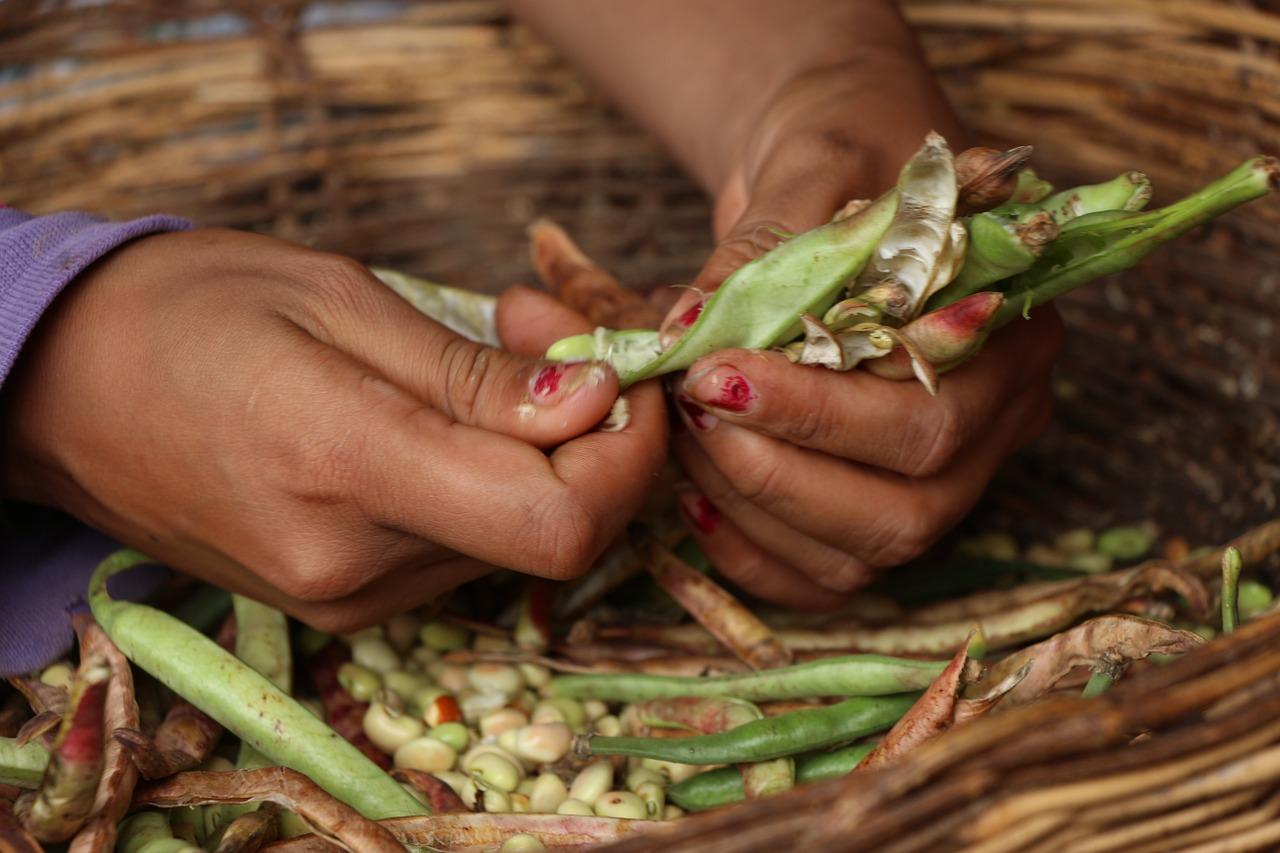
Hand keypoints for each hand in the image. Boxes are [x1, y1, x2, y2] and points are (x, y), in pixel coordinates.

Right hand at [0, 229, 665, 629]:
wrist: (56, 389)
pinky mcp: (338, 601)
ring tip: (491, 354)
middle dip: (595, 437)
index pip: (560, 522)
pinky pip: (461, 550)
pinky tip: (452, 415)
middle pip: (553, 537)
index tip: (626, 375)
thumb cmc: (186, 311)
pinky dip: (489, 484)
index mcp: (348, 467)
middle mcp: (351, 563)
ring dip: (540, 457)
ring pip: (514, 544)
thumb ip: (476, 374)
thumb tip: (595, 403)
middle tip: (551, 331)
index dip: (629, 456)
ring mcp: (343, 597)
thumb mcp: (340, 300)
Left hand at [660, 62, 1062, 609]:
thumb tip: (687, 332)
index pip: (928, 414)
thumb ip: (765, 248)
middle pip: (909, 507)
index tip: (715, 371)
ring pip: (869, 552)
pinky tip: (693, 497)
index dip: (817, 414)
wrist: (836, 166)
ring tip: (682, 439)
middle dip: (779, 470)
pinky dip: (755, 551)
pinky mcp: (884, 498)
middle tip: (691, 411)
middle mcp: (997, 418)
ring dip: (757, 512)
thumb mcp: (814, 164)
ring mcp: (949, 473)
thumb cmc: (845, 149)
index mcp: (1009, 332)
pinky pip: (829, 573)